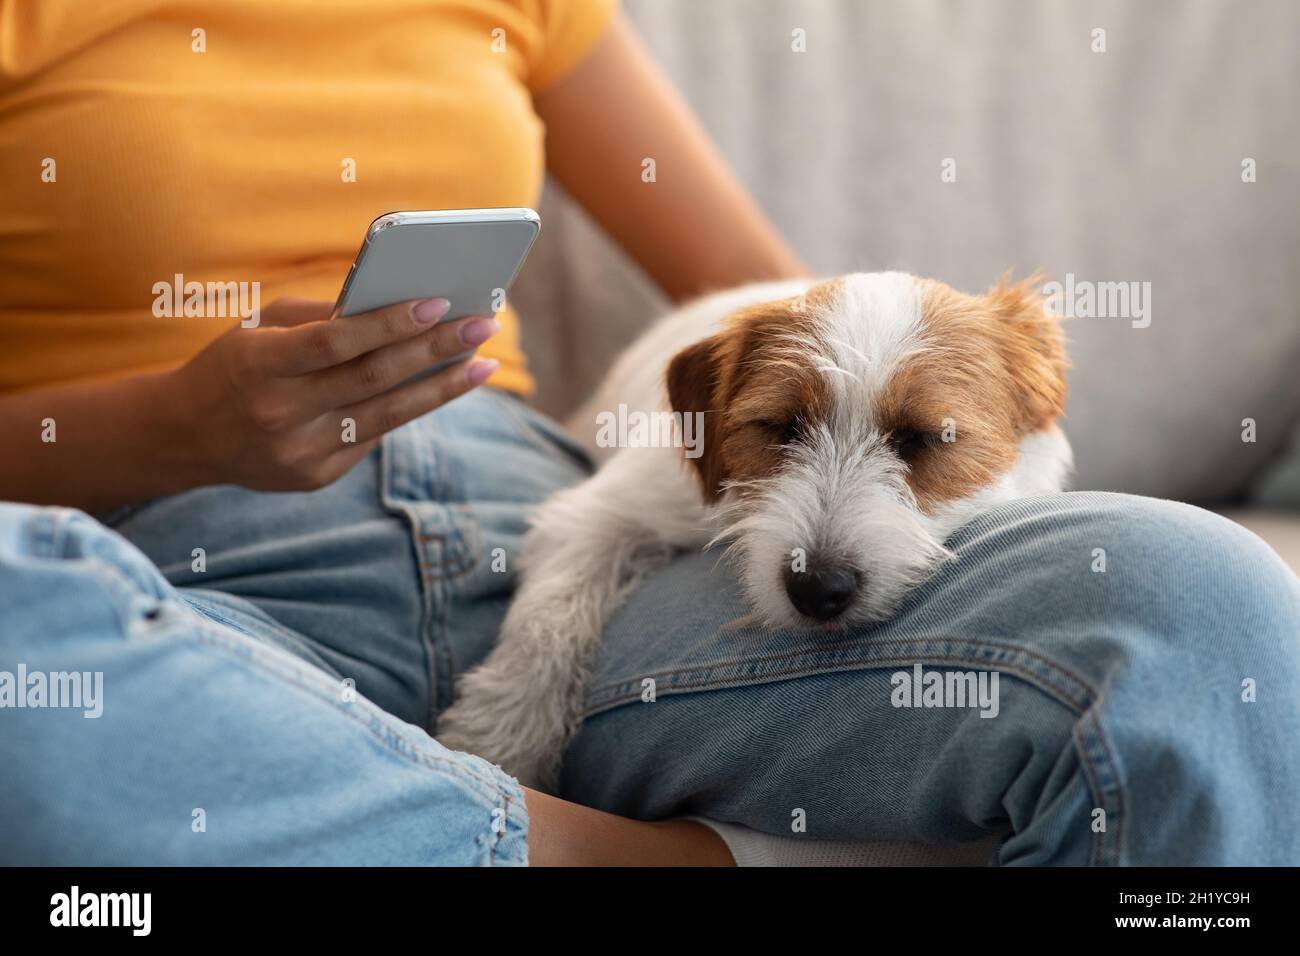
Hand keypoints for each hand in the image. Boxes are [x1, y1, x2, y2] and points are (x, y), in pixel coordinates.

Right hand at [167, 296, 498, 491]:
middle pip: (372, 379)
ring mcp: (298, 452)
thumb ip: (322, 316)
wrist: (184, 437)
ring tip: (482, 364)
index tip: (440, 302)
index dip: (389, 323)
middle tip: (483, 326)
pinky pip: (371, 437)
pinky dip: (407, 409)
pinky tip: (440, 387)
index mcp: (258, 365)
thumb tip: (398, 301)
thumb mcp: (260, 327)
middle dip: (435, 350)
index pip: (335, 343)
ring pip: (386, 416)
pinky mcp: (314, 478)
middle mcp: (279, 413)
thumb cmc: (234, 364)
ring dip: (442, 388)